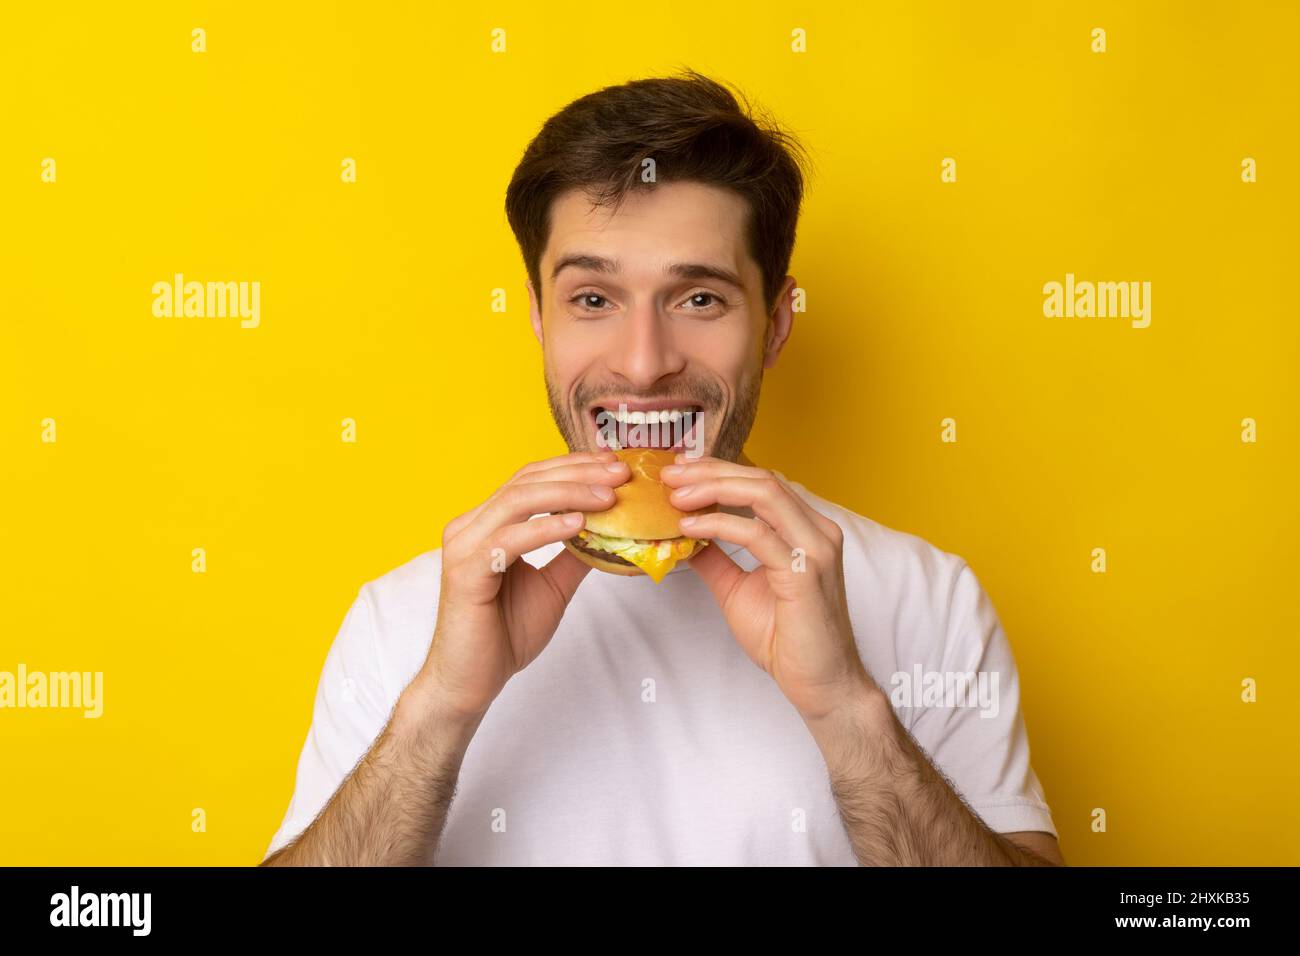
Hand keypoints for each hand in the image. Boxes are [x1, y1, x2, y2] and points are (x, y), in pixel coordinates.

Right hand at [417, 450, 629, 720]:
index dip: (573, 466)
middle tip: (620, 473)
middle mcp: (470, 526)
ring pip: (518, 501)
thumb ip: (575, 555)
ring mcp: (464, 546)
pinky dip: (546, 528)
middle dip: (577, 472)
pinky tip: (578, 524)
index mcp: (487, 524)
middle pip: (527, 481)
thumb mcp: (552, 586)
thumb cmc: (503, 635)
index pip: (531, 478)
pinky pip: (509, 539)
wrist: (470, 681)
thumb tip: (611, 531)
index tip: (613, 463)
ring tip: (608, 496)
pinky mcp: (465, 572)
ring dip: (568, 493)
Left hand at [659, 455, 873, 724]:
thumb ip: (715, 558)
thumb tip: (682, 535)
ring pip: (764, 493)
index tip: (679, 471)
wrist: (819, 683)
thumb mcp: (737, 590)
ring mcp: (816, 549)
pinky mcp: (805, 573)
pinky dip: (719, 524)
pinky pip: (757, 534)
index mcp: (806, 530)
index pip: (762, 482)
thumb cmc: (787, 640)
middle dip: (711, 472)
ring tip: (676, 496)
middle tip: (670, 476)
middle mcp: (817, 531)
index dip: (719, 470)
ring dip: (714, 488)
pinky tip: (690, 528)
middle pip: (762, 478)